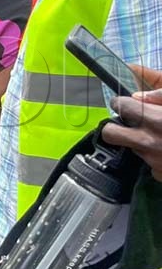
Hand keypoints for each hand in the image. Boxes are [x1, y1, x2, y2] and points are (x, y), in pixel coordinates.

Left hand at [103, 64, 161, 179]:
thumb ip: (161, 93)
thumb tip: (137, 95)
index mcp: (155, 118)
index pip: (120, 106)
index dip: (122, 103)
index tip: (126, 103)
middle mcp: (148, 141)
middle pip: (110, 133)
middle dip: (116, 126)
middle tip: (129, 123)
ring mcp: (153, 160)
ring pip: (132, 147)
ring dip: (141, 141)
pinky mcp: (161, 175)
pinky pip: (150, 163)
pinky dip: (157, 157)